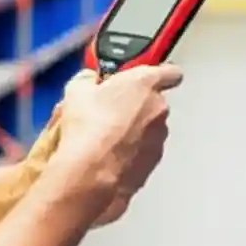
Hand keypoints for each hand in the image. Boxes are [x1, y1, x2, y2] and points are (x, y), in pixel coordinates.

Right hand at [54, 64, 183, 222]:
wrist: (91, 173)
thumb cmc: (88, 129)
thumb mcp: (76, 91)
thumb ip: (87, 79)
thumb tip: (87, 81)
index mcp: (145, 82)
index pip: (169, 71)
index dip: (158, 74)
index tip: (144, 77)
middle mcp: (158, 108)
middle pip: (154, 101)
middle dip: (136, 104)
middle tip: (110, 110)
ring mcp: (159, 137)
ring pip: (150, 128)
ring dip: (134, 130)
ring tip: (105, 136)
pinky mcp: (153, 162)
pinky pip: (145, 151)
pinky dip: (132, 152)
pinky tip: (109, 155)